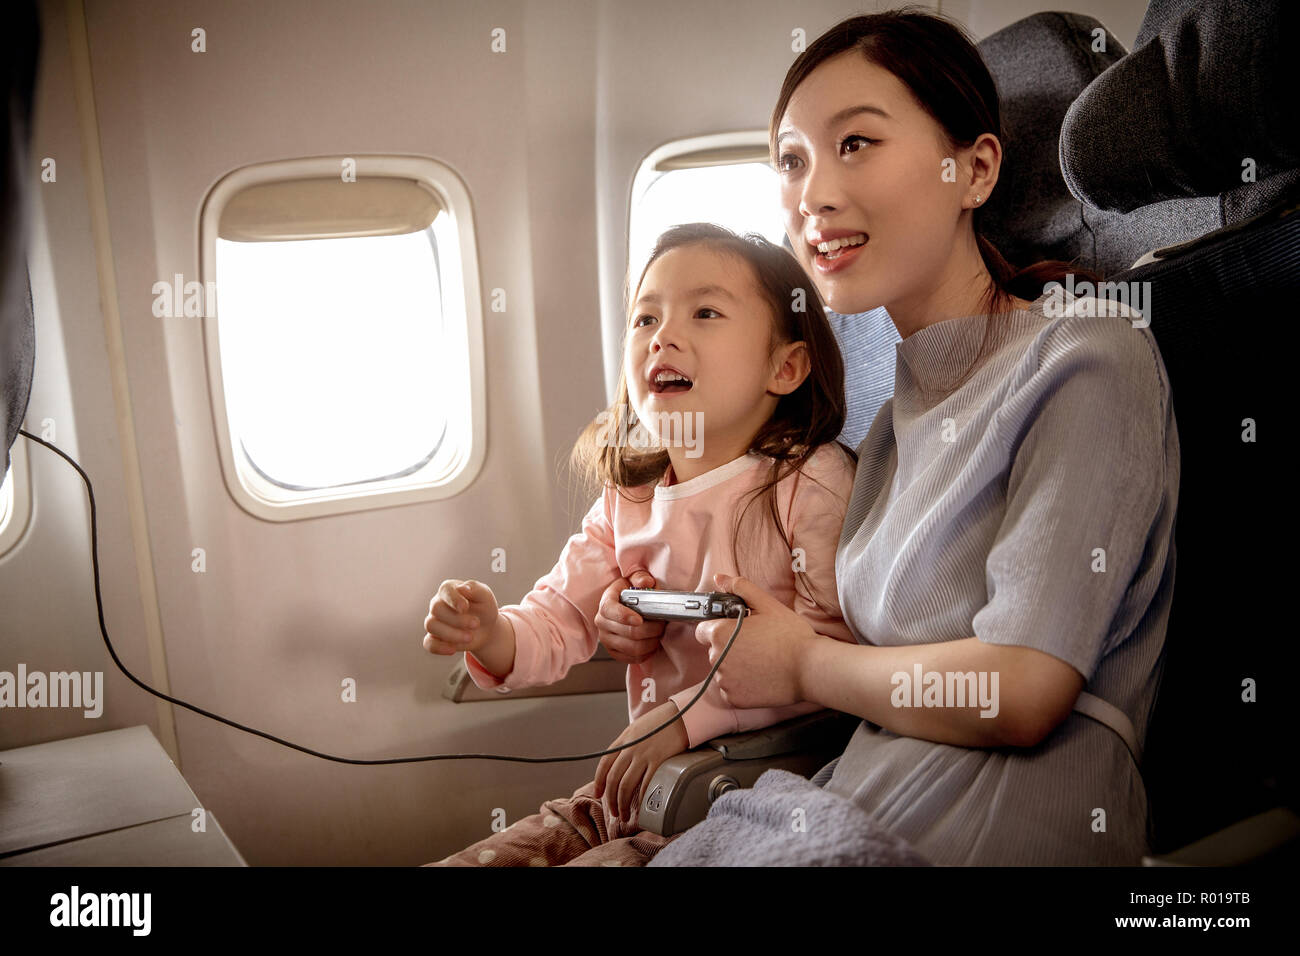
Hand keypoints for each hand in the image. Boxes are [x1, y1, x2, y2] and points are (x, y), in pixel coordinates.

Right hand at [422, 579, 500, 655]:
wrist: (486, 628)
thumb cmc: (484, 608)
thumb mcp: (485, 597)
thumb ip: (476, 589)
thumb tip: (462, 588)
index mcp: (449, 589)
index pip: (445, 591)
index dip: (453, 599)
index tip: (465, 608)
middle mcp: (437, 604)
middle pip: (437, 609)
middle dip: (457, 619)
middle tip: (476, 624)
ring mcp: (434, 621)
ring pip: (431, 626)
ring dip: (451, 633)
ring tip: (470, 637)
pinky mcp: (434, 638)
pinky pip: (428, 643)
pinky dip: (439, 647)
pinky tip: (453, 650)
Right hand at [593, 569, 665, 663]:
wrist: (621, 607)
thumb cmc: (628, 593)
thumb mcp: (632, 579)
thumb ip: (640, 578)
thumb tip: (646, 582)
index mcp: (606, 603)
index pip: (611, 611)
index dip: (625, 617)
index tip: (640, 619)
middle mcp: (602, 622)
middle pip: (630, 633)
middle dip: (651, 630)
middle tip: (662, 625)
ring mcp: (606, 639)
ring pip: (633, 648)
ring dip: (651, 643)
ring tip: (658, 634)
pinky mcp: (613, 652)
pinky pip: (633, 658)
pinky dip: (647, 653)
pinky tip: (652, 644)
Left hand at [593, 701, 688, 825]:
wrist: (683, 715)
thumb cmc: (663, 721)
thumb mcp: (639, 727)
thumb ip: (630, 743)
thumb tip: (624, 760)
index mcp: (624, 738)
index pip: (604, 763)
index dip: (598, 781)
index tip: (598, 794)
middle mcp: (631, 747)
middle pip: (613, 779)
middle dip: (611, 799)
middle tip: (614, 811)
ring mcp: (644, 755)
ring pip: (626, 785)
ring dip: (623, 803)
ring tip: (625, 814)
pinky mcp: (659, 761)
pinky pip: (646, 785)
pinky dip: (642, 799)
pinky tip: (642, 806)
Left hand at [693, 572, 816, 708]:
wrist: (811, 669)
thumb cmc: (791, 635)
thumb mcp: (767, 604)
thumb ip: (740, 588)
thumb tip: (719, 578)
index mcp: (720, 633)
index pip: (703, 630)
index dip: (719, 628)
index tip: (738, 631)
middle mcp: (716, 658)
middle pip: (714, 651)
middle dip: (729, 647)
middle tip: (756, 645)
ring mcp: (724, 681)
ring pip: (723, 670)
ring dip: (735, 667)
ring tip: (761, 662)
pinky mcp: (734, 699)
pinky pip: (731, 689)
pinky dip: (742, 685)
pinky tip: (760, 677)